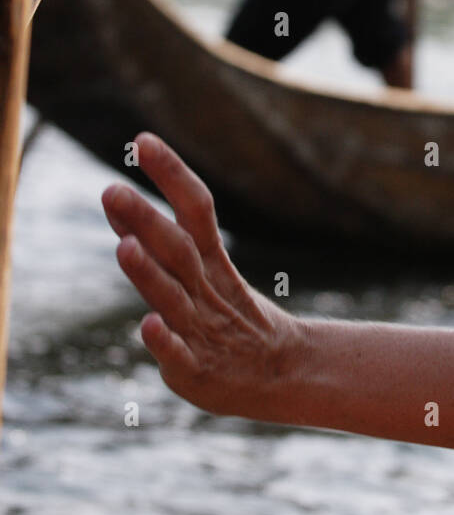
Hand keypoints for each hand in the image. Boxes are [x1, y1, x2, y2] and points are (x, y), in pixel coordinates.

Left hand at [102, 134, 305, 421]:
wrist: (281, 374)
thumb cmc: (228, 315)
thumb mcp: (201, 272)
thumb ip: (153, 240)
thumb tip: (114, 199)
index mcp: (213, 262)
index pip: (195, 207)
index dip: (171, 173)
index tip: (143, 139)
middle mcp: (206, 290)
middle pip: (178, 248)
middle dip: (146, 219)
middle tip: (111, 189)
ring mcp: (202, 330)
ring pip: (173, 297)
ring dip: (148, 273)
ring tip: (122, 247)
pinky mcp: (196, 372)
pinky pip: (179, 356)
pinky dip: (165, 341)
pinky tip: (148, 326)